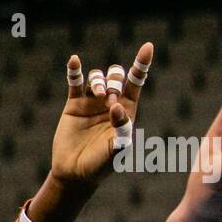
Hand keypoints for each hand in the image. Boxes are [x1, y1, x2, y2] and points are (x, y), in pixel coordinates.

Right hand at [50, 42, 153, 186]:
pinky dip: (75, 71)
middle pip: (117, 76)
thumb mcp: (117, 150)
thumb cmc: (100, 165)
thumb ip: (121, 129)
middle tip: (110, 98)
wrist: (75, 174)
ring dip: (99, 82)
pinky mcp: (73, 105)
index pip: (136, 82)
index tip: (148, 47)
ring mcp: (91, 103)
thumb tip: (116, 107)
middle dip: (115, 80)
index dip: (141, 64)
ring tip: (97, 95)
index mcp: (126, 110)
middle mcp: (110, 103)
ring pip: (97, 78)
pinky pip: (75, 83)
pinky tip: (74, 61)